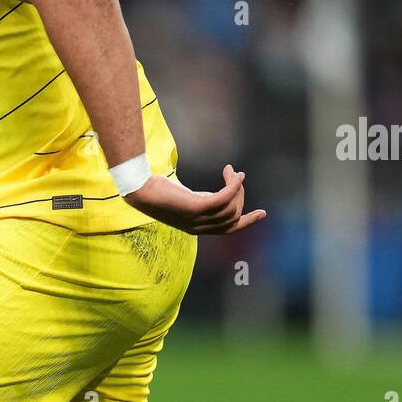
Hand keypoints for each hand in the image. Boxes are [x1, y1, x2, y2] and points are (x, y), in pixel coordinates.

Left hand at [125, 164, 266, 234]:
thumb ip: (203, 200)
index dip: (247, 222)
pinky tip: (233, 174)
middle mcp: (198, 226)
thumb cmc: (159, 190)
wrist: (140, 189)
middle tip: (235, 176)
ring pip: (230, 207)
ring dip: (236, 187)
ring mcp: (196, 218)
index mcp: (197, 227)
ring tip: (232, 172)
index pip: (228, 229)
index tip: (262, 213)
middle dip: (240, 195)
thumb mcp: (186, 198)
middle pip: (233, 216)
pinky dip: (233, 186)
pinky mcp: (194, 206)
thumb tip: (222, 195)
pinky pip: (223, 198)